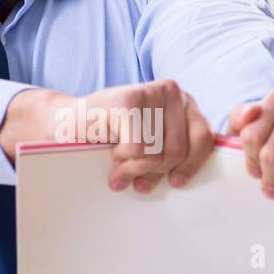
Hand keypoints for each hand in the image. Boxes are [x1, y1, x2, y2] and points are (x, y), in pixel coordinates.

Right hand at [80, 79, 214, 192]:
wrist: (71, 125)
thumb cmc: (114, 139)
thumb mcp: (154, 145)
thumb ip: (174, 152)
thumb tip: (187, 179)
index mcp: (184, 103)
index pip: (203, 138)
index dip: (191, 166)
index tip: (175, 182)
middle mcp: (172, 91)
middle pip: (177, 151)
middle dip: (155, 171)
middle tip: (138, 180)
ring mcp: (151, 91)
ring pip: (156, 153)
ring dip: (134, 169)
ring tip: (120, 168)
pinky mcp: (128, 99)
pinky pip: (136, 149)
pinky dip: (123, 160)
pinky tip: (112, 153)